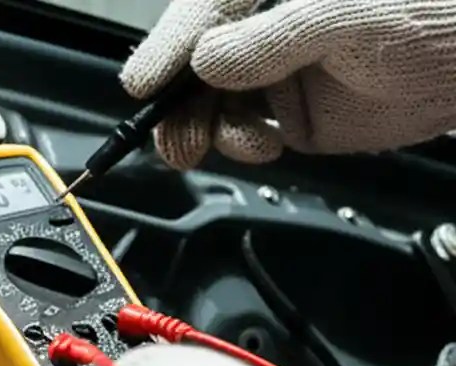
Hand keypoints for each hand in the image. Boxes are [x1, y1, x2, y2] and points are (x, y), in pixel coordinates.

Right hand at [121, 0, 455, 168]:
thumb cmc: (433, 15)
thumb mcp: (343, 16)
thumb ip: (271, 40)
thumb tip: (206, 61)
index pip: (205, 11)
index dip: (170, 44)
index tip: (144, 80)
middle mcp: (265, 31)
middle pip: (194, 63)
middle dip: (174, 99)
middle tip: (167, 132)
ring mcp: (276, 75)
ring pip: (211, 103)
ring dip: (201, 129)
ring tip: (206, 145)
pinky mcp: (291, 115)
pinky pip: (243, 134)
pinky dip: (238, 146)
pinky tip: (259, 145)